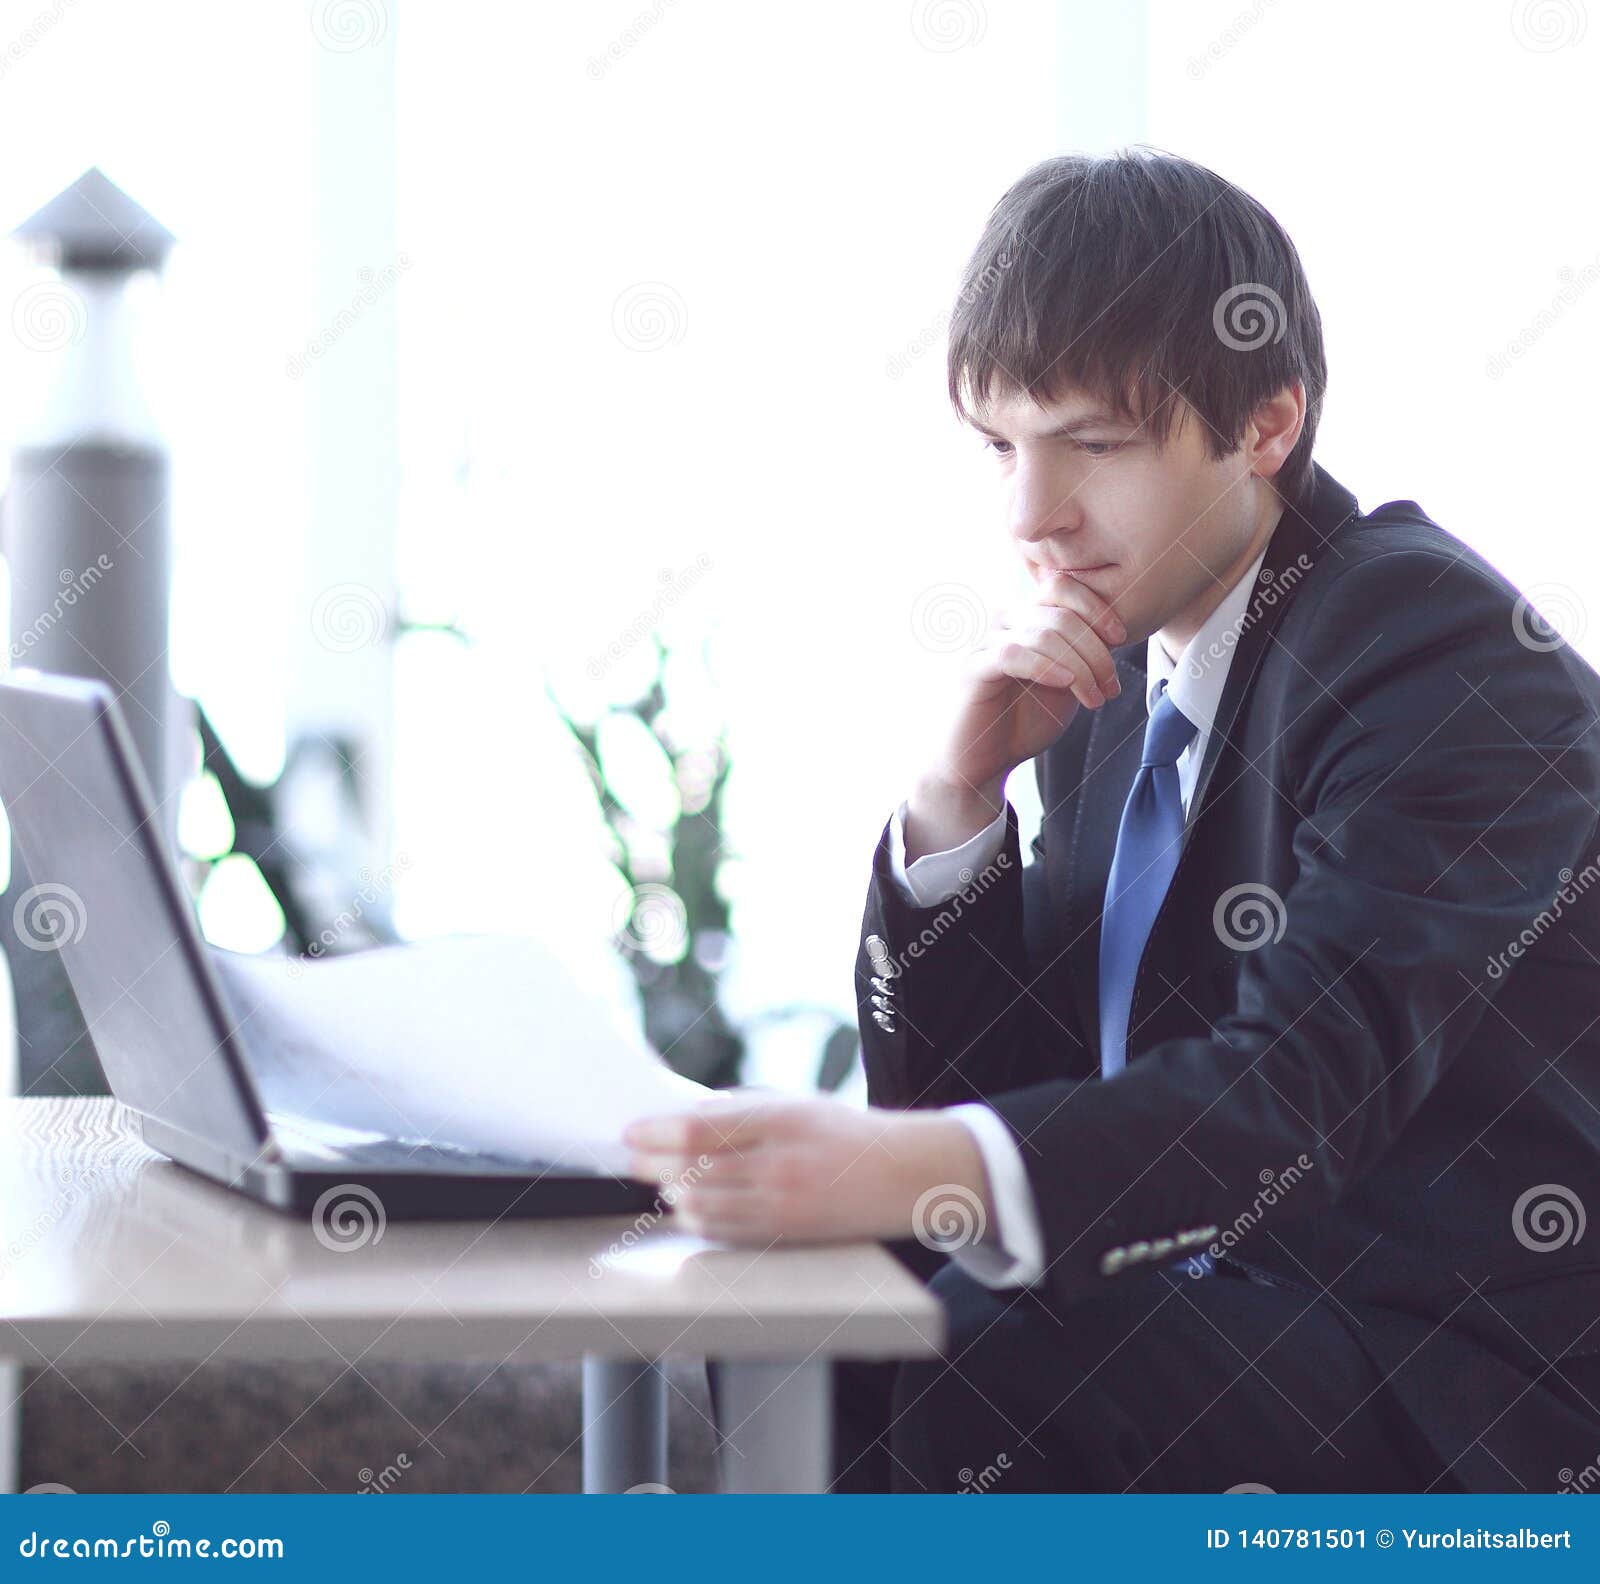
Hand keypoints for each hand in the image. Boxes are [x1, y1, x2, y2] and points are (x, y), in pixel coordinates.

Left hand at [621, 1092, 990, 1245]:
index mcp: (779, 1118)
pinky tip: (688, 1206)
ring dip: (672, 1194)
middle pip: (692, 1169)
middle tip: (633, 1159)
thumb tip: (679, 1117)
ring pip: (702, 1206)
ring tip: (661, 1181)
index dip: (655, 1133)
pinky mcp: (786, 1233)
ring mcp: (782, 1203)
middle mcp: (778, 1162)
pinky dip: (697, 1219)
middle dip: (653, 1165)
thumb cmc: (842, 1132)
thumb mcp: (795, 1103)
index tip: (631, 1132)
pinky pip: (724, 1231)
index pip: (698, 1129)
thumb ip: (740, 1110)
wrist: (903, 1172)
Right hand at [931, 566, 1126, 801]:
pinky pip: (1014, 655)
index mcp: (1025, 618)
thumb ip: (1082, 654)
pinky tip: (1065, 685)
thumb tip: (1114, 631)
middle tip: (1110, 686)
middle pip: (1059, 613)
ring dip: (1080, 667)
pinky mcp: (973, 668)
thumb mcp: (1066, 683)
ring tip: (1095, 698)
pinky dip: (1046, 667)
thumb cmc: (1024, 723)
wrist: (985, 761)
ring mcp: (986, 642)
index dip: (1095, 607)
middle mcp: (1003, 622)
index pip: (1061, 587)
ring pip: (1043, 634)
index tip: (1120, 639)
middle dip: (1095, 650)